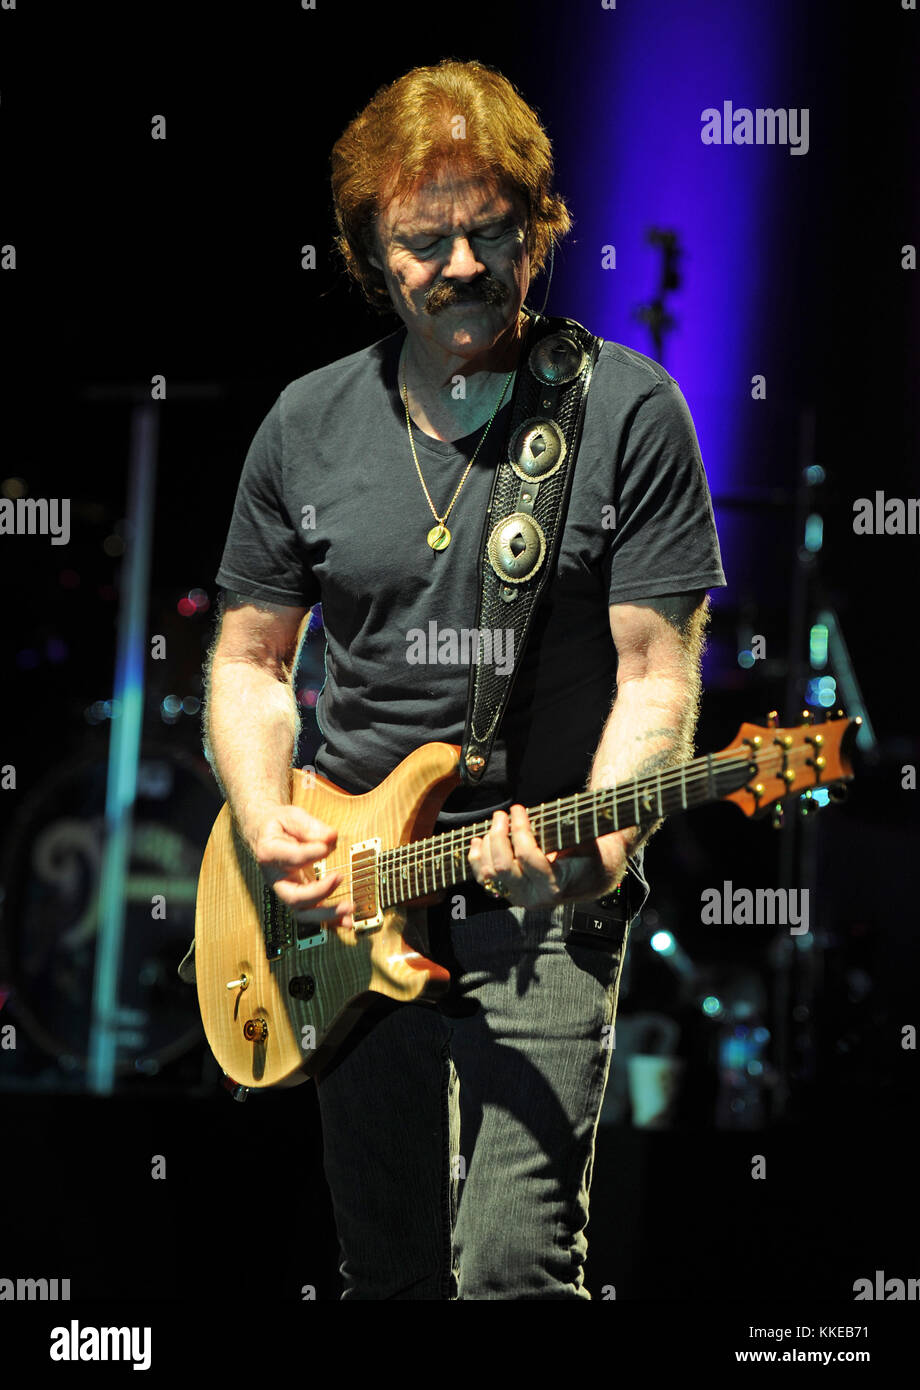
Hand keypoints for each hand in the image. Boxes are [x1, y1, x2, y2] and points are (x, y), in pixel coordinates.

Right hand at [247, 803, 353, 929]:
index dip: (310, 853)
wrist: (264, 834)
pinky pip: (312, 914)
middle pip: (294, 898)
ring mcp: (286, 891)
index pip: (291, 858)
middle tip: (339, 878)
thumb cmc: (278, 825)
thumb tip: (331, 837)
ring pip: (303, 913)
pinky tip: (347, 921)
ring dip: (327, 914)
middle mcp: (276, 878)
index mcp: (270, 853)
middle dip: (319, 893)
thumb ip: (310, 826)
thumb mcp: (290, 816)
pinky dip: (330, 920)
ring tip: (349, 908)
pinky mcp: (298, 896)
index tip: (326, 846)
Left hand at [467, 805, 629, 908]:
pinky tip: (478, 840)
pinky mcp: (508, 893)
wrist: (592, 876)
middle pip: (502, 866)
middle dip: (498, 835)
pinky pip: (483, 879)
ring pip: (488, 873)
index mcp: (555, 885)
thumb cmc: (592, 854)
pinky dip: (476, 858)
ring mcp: (518, 897)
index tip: (519, 808)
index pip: (528, 857)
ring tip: (496, 822)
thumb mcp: (590, 842)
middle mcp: (533, 897)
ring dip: (487, 844)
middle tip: (503, 813)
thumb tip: (570, 812)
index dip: (520, 829)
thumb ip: (576, 832)